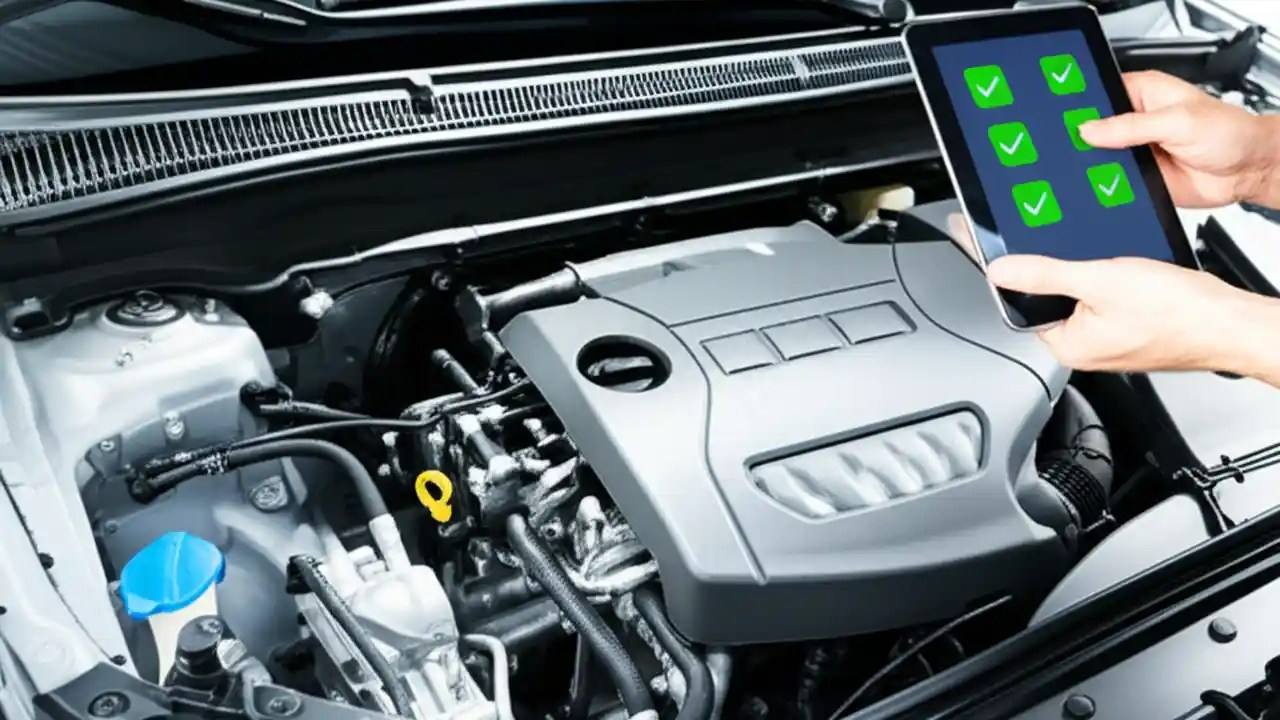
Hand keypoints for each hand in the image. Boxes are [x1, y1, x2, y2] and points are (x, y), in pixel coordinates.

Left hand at [987, 254, 1279, 384]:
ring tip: (1083, 248)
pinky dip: (1100, 274)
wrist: (1230, 322)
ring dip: (1074, 267)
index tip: (981, 242)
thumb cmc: (1178, 313)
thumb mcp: (1100, 282)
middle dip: (1041, 266)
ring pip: (1076, 294)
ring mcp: (1106, 337)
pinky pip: (1101, 295)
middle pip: (1044, 297)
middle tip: (1033, 233)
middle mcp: (1082, 346)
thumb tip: (1001, 270)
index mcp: (1066, 344)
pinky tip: (1112, 260)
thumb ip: (1045, 275)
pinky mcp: (1127, 325)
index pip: (1017, 303)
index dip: (1002, 268)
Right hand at [1079, 71, 1278, 207]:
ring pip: (1097, 159)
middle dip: (1081, 140)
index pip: (1098, 94)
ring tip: (1089, 169)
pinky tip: (1100, 187)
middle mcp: (1133, 122)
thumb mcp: (1178, 121)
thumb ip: (1131, 126)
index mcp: (1141, 94)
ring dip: (1092, 166)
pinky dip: (1103, 188)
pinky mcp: (1136, 177)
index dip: (1079, 106)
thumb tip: (1089, 129)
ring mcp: (1133, 151)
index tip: (1064, 120)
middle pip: (1092, 130)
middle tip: (1073, 149)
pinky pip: (1110, 183)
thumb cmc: (1229, 132)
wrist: (1247, 171)